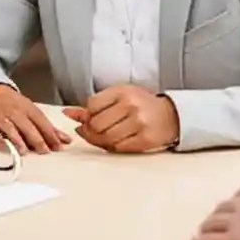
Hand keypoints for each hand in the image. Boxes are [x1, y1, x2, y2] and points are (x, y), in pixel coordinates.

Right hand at [0, 84, 70, 153]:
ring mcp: (1, 118)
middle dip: (37, 139)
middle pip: (28, 127)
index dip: (51, 134)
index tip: (59, 146)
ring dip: (18, 140)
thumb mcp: (31, 110)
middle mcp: (15, 113)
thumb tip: (65, 140)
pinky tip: (6, 148)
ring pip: (11, 130)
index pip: (41, 122)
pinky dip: (0, 141)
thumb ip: (46, 126)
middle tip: (45, 151)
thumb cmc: (14, 104)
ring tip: (25, 152)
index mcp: (28, 108)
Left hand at [63, 85, 179, 152]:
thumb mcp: (119, 97)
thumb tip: (68, 113)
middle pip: (96, 125)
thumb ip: (94, 105)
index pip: (92, 106)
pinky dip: (111, 147)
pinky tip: (115, 141)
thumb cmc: (141, 104)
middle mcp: (130, 106)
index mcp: (122, 91)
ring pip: (105, 139)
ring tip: (104, 136)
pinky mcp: (145, 140)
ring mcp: (139, 123)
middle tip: (93, 131)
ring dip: (100, 141)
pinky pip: (118, 148)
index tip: (88, 119)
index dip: (86, 116)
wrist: (171, 115)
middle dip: (90, 131)